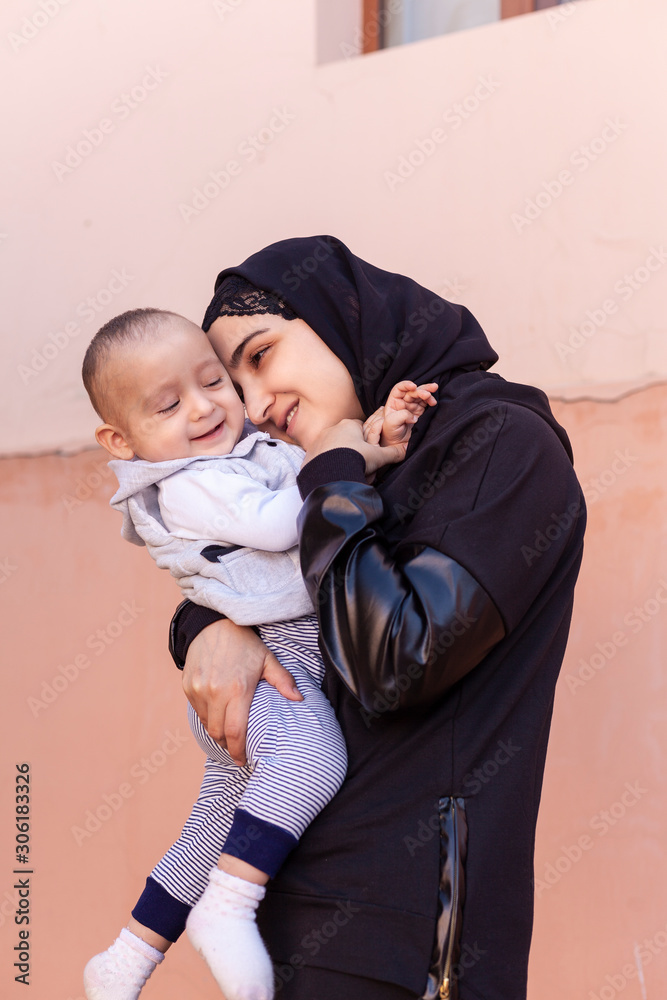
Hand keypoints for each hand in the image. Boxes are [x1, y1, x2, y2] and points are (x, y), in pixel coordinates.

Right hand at [182, 618, 302, 764]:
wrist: (213, 624)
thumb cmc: (244, 644)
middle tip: (237, 748)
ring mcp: (198, 690)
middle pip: (218, 733)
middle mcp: (215, 692)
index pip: (235, 732)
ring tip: (228, 730)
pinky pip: (197, 710)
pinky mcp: (188, 686)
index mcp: (238, 689)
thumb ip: (283, 681)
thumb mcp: (267, 659)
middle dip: (227, 745)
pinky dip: (206, 716)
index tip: (243, 760)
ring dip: (216, 730)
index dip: (238, 751)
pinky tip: (217, 712)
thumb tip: (299, 699)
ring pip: (206, 723)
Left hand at [302, 418, 405, 476]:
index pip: (360, 427)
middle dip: (352, 450)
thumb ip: (392, 454)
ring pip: (332, 448)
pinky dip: (325, 466)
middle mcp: (331, 429)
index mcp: (348, 425)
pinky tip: (333, 475)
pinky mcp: (309, 455)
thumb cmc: (356, 459)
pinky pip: (319, 459)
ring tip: (346, 472)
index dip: (366, 440)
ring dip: (338, 458)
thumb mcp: (378, 457)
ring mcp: (318, 442)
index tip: (369, 452)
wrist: (331, 474)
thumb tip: (404, 451)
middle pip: (345, 438)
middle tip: (359, 465)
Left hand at [379, 381, 437, 446]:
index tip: (413, 386)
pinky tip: (433, 402)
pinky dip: (431, 401)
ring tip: (432, 397)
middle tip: (427, 394)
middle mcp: (403, 402)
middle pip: (413, 391)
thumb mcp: (391, 424)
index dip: (406, 385)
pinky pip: (426, 403)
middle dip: (421, 390)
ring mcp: (413, 406)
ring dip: (428, 394)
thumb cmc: (391, 433)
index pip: (399, 389)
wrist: (398, 445)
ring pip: (421, 396)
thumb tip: (414, 415)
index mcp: (394, 402)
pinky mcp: (420, 412)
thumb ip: (401, 415)